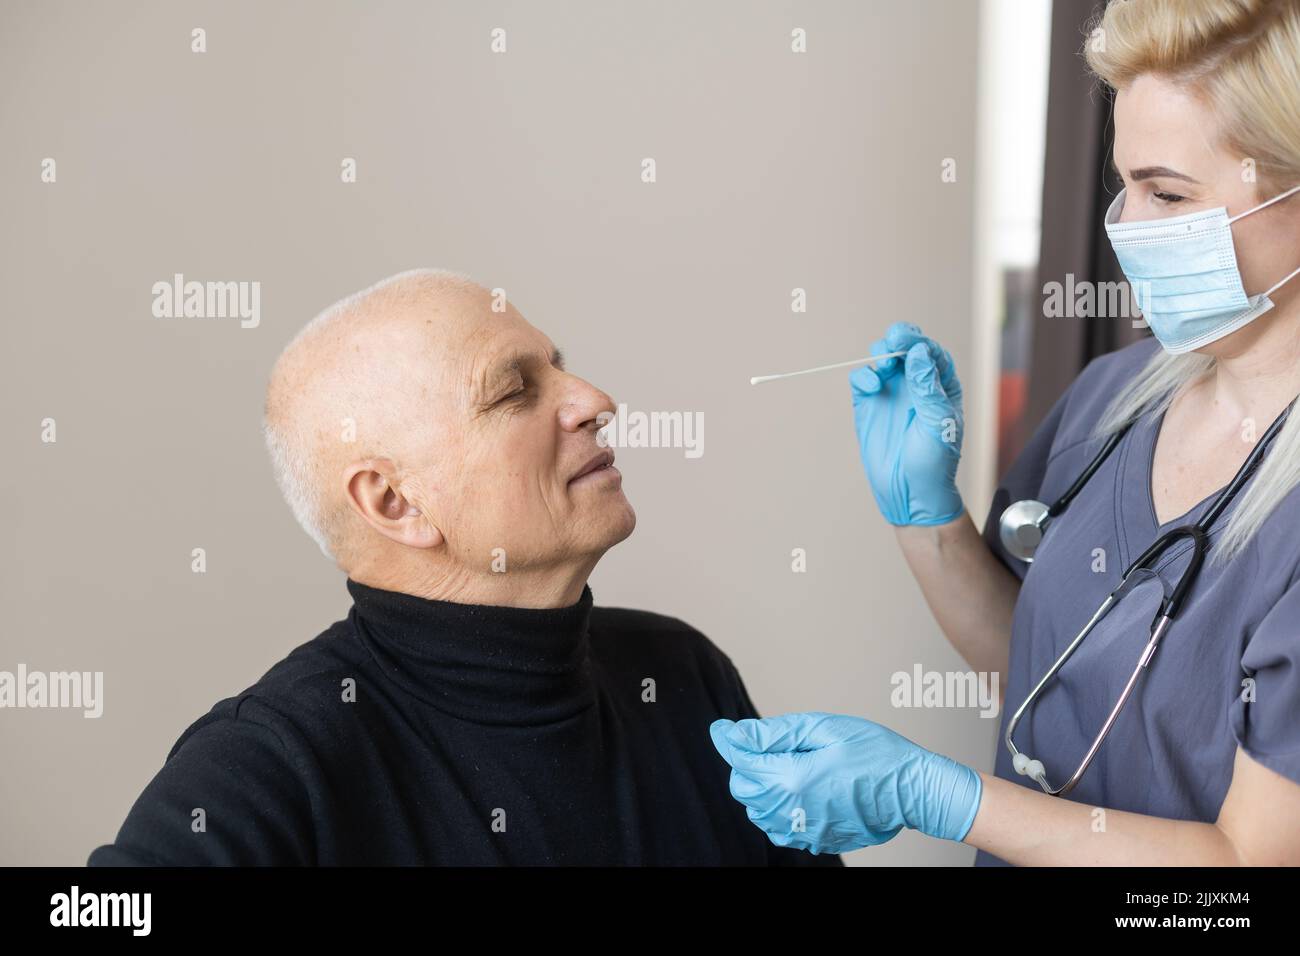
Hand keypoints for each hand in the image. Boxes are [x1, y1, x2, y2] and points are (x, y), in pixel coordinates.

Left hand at [709, 711, 981, 853]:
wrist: (913, 790)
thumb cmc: (876, 752)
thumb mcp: (824, 728)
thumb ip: (774, 733)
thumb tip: (733, 733)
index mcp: (793, 778)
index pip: (740, 760)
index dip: (728, 739)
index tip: (722, 727)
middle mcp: (792, 811)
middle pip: (743, 788)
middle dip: (748, 764)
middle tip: (773, 745)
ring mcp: (802, 831)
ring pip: (757, 809)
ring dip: (762, 786)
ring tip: (790, 765)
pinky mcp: (813, 841)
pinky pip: (777, 827)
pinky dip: (777, 807)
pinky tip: (799, 789)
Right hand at [851, 322, 963, 525]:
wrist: (910, 494)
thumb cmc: (934, 463)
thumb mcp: (938, 423)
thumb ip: (928, 387)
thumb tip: (918, 353)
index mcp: (941, 387)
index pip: (931, 354)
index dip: (919, 341)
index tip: (906, 339)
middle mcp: (916, 386)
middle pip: (906, 350)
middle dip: (899, 340)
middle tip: (892, 342)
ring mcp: (891, 395)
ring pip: (883, 360)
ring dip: (881, 356)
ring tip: (883, 366)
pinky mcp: (869, 406)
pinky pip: (863, 381)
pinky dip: (864, 377)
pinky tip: (871, 385)